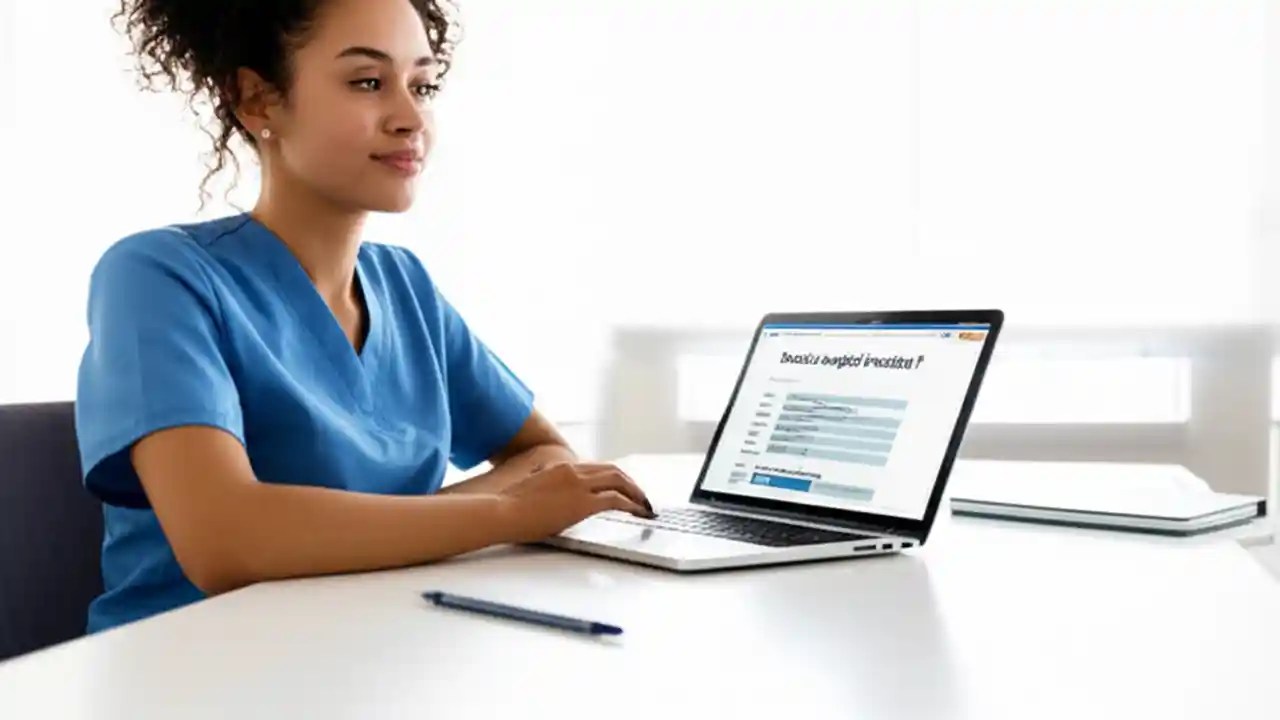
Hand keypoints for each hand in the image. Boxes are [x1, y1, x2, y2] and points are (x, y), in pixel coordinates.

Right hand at [498, 462, 654, 542]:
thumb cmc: (508, 508)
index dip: (614, 477)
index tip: (623, 487)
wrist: (500, 512)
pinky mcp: (583, 503)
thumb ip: (545, 486)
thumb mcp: (530, 489)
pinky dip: (632, 505)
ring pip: (619, 481)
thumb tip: (550, 493)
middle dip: (631, 483)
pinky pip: (616, 500)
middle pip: (613, 471)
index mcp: (561, 468)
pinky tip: (639, 513)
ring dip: (636, 493)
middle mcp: (573, 471)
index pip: (597, 468)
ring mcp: (579, 485)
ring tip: (646, 506)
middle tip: (642, 496)